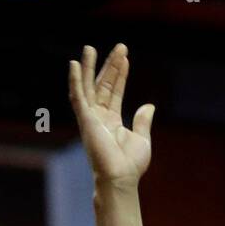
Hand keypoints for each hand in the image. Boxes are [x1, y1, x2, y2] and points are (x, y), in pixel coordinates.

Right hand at [69, 43, 153, 189]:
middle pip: (103, 85)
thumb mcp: (142, 139)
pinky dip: (75, 81)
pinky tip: (75, 65)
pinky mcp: (85, 120)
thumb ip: (143, 121)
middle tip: (119, 47)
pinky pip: (77, 97)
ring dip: (90, 67)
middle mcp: (98, 117)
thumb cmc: (130, 164)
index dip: (119, 74)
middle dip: (110, 66)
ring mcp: (90, 118)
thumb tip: (149, 106)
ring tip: (90, 48)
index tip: (125, 58)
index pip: (114, 91)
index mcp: (111, 120)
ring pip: (88, 87)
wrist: (121, 178)